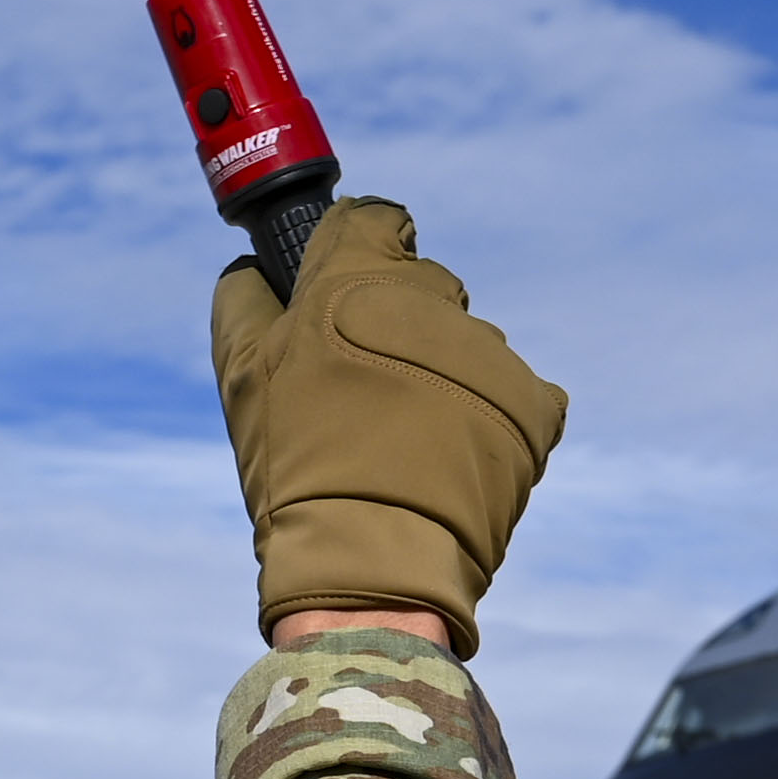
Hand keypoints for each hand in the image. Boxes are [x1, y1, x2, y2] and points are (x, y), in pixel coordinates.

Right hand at [210, 199, 564, 652]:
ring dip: (442, 373)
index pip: (375, 219)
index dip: (359, 249)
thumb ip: (243, 301)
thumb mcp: (241, 377)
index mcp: (356, 277)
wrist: (373, 559)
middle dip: (397, 322)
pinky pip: (516, 391)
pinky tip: (454, 456)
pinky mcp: (537, 402)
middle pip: (422, 286)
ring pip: (467, 342)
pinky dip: (490, 417)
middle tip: (366, 389)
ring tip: (409, 438)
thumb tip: (250, 269)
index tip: (346, 290)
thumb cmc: (298, 466)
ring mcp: (491, 350)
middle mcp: (432, 300)